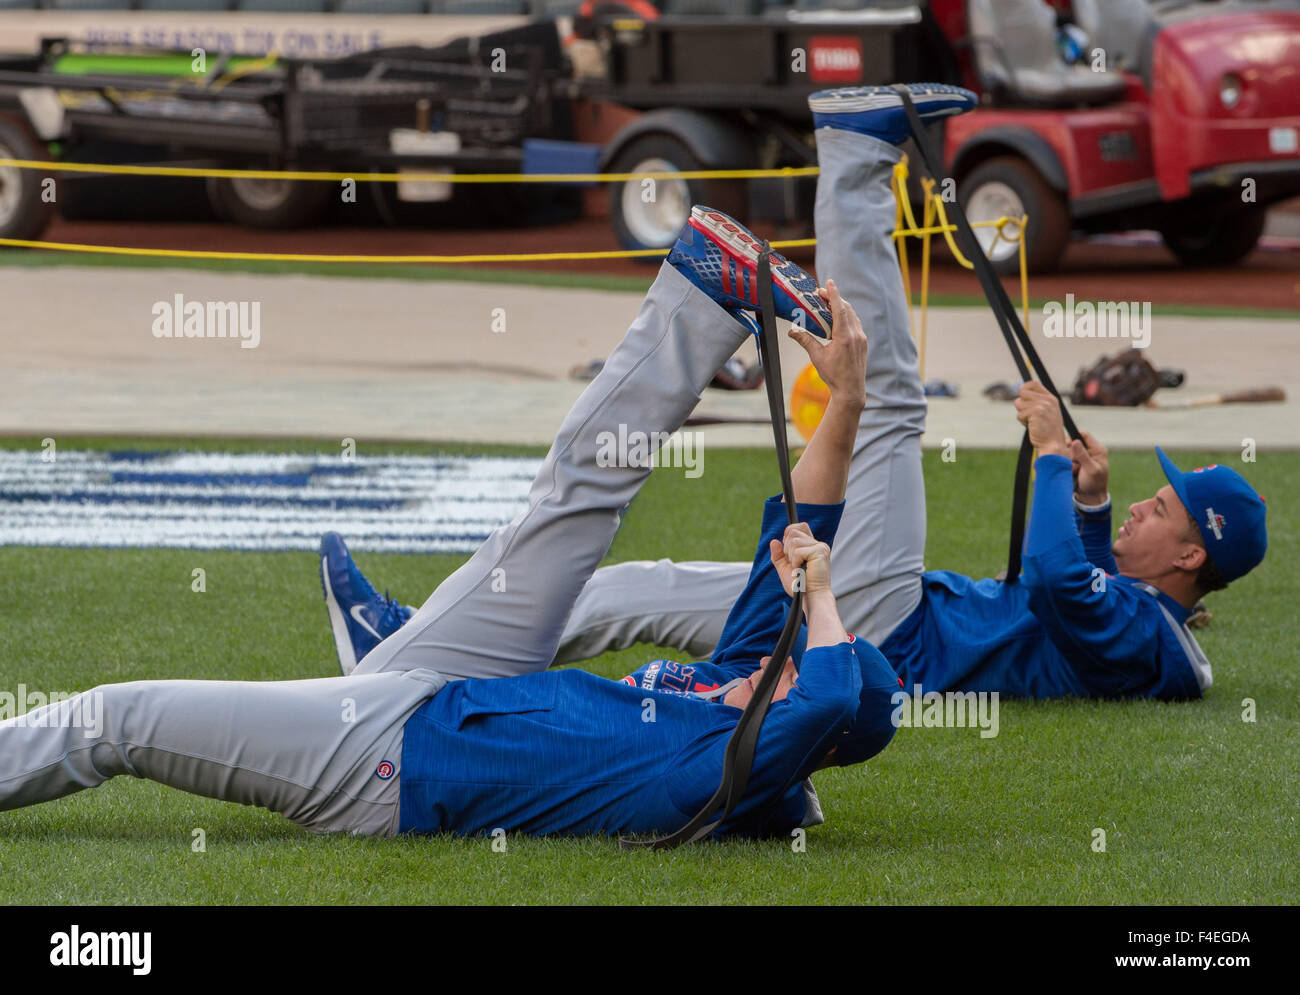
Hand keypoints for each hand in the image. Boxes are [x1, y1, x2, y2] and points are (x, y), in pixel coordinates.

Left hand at [769, 522, 832, 596]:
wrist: (811, 597)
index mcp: (811, 546)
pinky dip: (795, 562)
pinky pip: (798, 550)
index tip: (788, 554)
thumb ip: (778, 555)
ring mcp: (819, 547)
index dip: (788, 536)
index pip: (798, 526)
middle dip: (787, 549)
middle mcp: (817, 544)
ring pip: (793, 541)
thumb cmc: (800, 586)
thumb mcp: (784, 569)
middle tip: (795, 564)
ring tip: (799, 569)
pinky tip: (801, 571)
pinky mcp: (819, 552)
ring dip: (791, 557)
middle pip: (793, 531)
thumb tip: (773, 541)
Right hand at [788, 279, 866, 409]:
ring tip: (828, 303)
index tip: (829, 282)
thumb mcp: (817, 357)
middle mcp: (856, 334)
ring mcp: (861, 338)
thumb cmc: (833, 375)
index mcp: (844, 337)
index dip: (834, 294)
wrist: (851, 390)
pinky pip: (855, 323)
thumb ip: (805, 341)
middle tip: (821, 293)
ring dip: (841, 306)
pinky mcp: (863, 342)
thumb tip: (792, 330)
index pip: (839, 309)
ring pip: (852, 315)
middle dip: (834, 298)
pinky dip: (847, 316)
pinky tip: (838, 317)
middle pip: (846, 309)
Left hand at [1013, 381, 1068, 455]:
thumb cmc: (1047, 431)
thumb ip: (1036, 401)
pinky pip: (1019, 414)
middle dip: (1021, 405)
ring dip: (1022, 415)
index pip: (1033, 384)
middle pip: (1022, 392)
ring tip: (1032, 422)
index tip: (1022, 396)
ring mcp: (1043, 405)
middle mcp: (1048, 400)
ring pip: (1019, 403)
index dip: (1024, 388)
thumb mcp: (1046, 412)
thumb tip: (1020, 389)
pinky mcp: (1036, 412)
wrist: (1053, 445)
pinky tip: (1032, 427)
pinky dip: (1023, 422)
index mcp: (1051, 398)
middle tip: (1029, 416)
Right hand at [1069, 429, 1109, 503]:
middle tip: (1075, 464)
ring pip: (1069, 452)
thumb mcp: (1090, 470)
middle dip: (1071, 454)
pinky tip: (1073, 473)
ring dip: (1069, 461)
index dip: (1074, 438)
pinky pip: (1068, 460)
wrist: (1090, 497)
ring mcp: (1083, 457)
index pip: (1084, 435)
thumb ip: (1083, 455)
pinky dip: (1068, 465)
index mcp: (1098, 450)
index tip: (1067, 445)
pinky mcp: (1077, 463)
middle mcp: (1090, 451)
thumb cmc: (1094, 484)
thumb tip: (1074, 441)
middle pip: (1074, 443)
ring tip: (1075, 471)